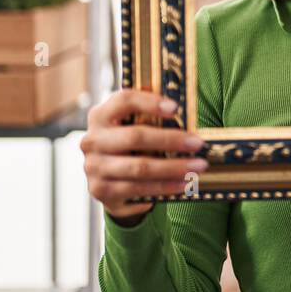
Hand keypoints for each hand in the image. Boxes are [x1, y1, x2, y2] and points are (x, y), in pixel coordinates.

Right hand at [80, 88, 207, 222]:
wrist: (110, 182)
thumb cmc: (132, 145)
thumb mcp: (135, 126)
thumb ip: (152, 115)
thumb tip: (183, 109)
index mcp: (101, 115)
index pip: (124, 100)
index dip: (150, 102)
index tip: (176, 108)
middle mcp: (92, 140)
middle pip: (134, 137)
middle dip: (171, 140)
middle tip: (198, 144)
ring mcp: (94, 167)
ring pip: (139, 167)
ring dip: (173, 168)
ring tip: (198, 167)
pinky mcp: (101, 191)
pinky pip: (138, 189)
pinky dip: (164, 187)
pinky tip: (184, 184)